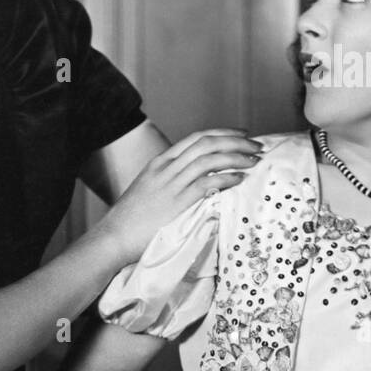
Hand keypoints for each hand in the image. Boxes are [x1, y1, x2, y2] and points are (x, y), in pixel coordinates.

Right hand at [99, 128, 261, 262]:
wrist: (113, 238)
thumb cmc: (132, 220)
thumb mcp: (151, 191)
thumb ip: (172, 181)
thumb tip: (199, 182)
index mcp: (160, 161)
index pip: (197, 137)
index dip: (223, 132)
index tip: (242, 133)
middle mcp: (166, 167)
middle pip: (207, 142)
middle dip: (236, 140)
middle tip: (257, 145)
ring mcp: (170, 183)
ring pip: (210, 159)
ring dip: (237, 157)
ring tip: (255, 161)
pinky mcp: (176, 202)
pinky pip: (207, 183)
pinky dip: (227, 178)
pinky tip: (240, 179)